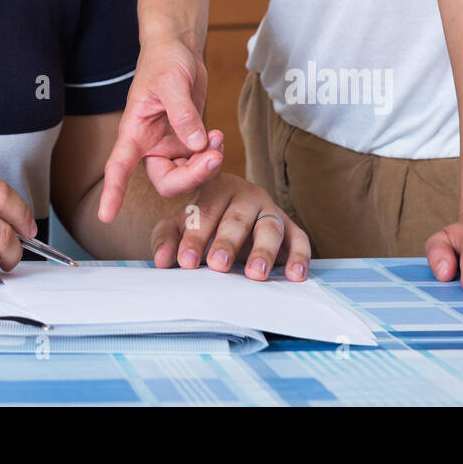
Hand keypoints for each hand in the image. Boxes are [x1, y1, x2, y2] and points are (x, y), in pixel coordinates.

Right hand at [99, 36, 223, 221]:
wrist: (179, 49)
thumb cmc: (164, 60)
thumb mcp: (172, 82)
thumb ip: (183, 114)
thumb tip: (197, 146)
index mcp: (134, 131)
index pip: (118, 166)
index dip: (113, 191)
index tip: (106, 216)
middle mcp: (150, 145)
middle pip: (167, 181)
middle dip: (192, 175)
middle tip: (213, 155)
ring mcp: (171, 145)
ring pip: (188, 176)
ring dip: (206, 164)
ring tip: (218, 137)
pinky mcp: (188, 142)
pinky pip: (201, 162)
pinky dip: (212, 154)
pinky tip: (217, 136)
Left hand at [151, 173, 309, 280]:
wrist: (235, 214)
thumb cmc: (204, 222)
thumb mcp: (181, 226)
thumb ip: (168, 239)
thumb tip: (163, 261)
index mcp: (215, 188)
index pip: (204, 211)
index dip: (194, 236)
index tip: (185, 261)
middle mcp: (245, 194)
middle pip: (236, 218)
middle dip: (226, 243)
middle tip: (217, 265)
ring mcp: (269, 209)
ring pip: (269, 227)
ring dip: (263, 251)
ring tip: (254, 275)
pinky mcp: (290, 226)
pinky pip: (299, 239)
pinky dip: (299, 256)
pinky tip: (295, 275)